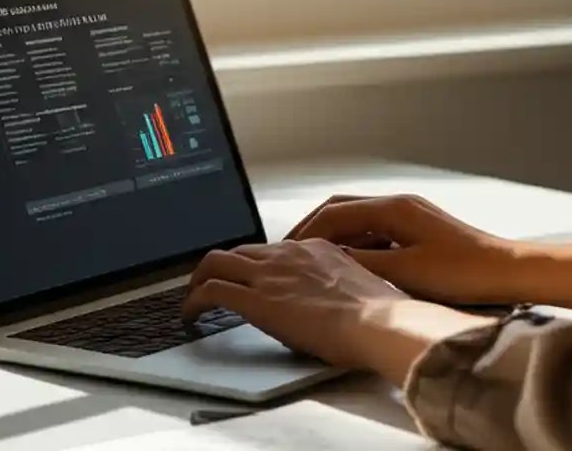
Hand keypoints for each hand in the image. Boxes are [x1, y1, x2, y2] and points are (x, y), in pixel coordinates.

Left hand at [181, 239, 491, 384]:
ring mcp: (270, 274)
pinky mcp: (255, 299)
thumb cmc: (380, 315)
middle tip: (211, 283)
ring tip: (193, 298)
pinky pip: (210, 291)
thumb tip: (337, 303)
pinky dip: (193, 303)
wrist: (379, 322)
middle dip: (220, 266)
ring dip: (200, 280)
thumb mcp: (360, 288)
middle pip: (239, 250)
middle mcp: (289, 254)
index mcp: (315, 249)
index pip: (273, 250)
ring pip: (216, 262)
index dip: (255, 265)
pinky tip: (190, 317)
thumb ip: (339, 287)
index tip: (250, 278)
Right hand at [287, 195, 524, 304]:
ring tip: (312, 262)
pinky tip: (348, 266)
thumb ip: (361, 263)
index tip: (284, 252)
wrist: (507, 272)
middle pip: (342, 210)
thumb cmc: (464, 272)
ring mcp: (409, 216)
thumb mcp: (403, 273)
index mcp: (392, 209)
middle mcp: (398, 205)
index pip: (333, 214)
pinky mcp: (418, 231)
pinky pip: (376, 232)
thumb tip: (326, 259)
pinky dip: (356, 245)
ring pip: (358, 221)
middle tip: (289, 253)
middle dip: (313, 230)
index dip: (305, 233)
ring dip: (334, 239)